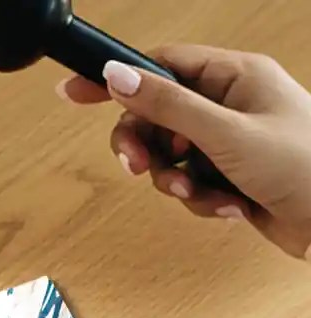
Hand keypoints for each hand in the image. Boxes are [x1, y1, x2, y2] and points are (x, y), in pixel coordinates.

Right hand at [58, 45, 310, 259]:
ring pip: (169, 156)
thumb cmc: (305, 167)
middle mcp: (230, 104)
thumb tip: (117, 76)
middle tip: (138, 167)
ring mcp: (230, 141)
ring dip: (176, 181)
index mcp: (235, 77)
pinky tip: (229, 207)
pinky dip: (201, 199)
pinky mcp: (230, 175)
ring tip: (198, 194)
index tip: (75, 92)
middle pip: (156, 117)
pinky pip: (190, 183)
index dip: (118, 79)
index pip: (160, 65)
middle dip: (146, 147)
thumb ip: (167, 105)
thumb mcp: (225, 134)